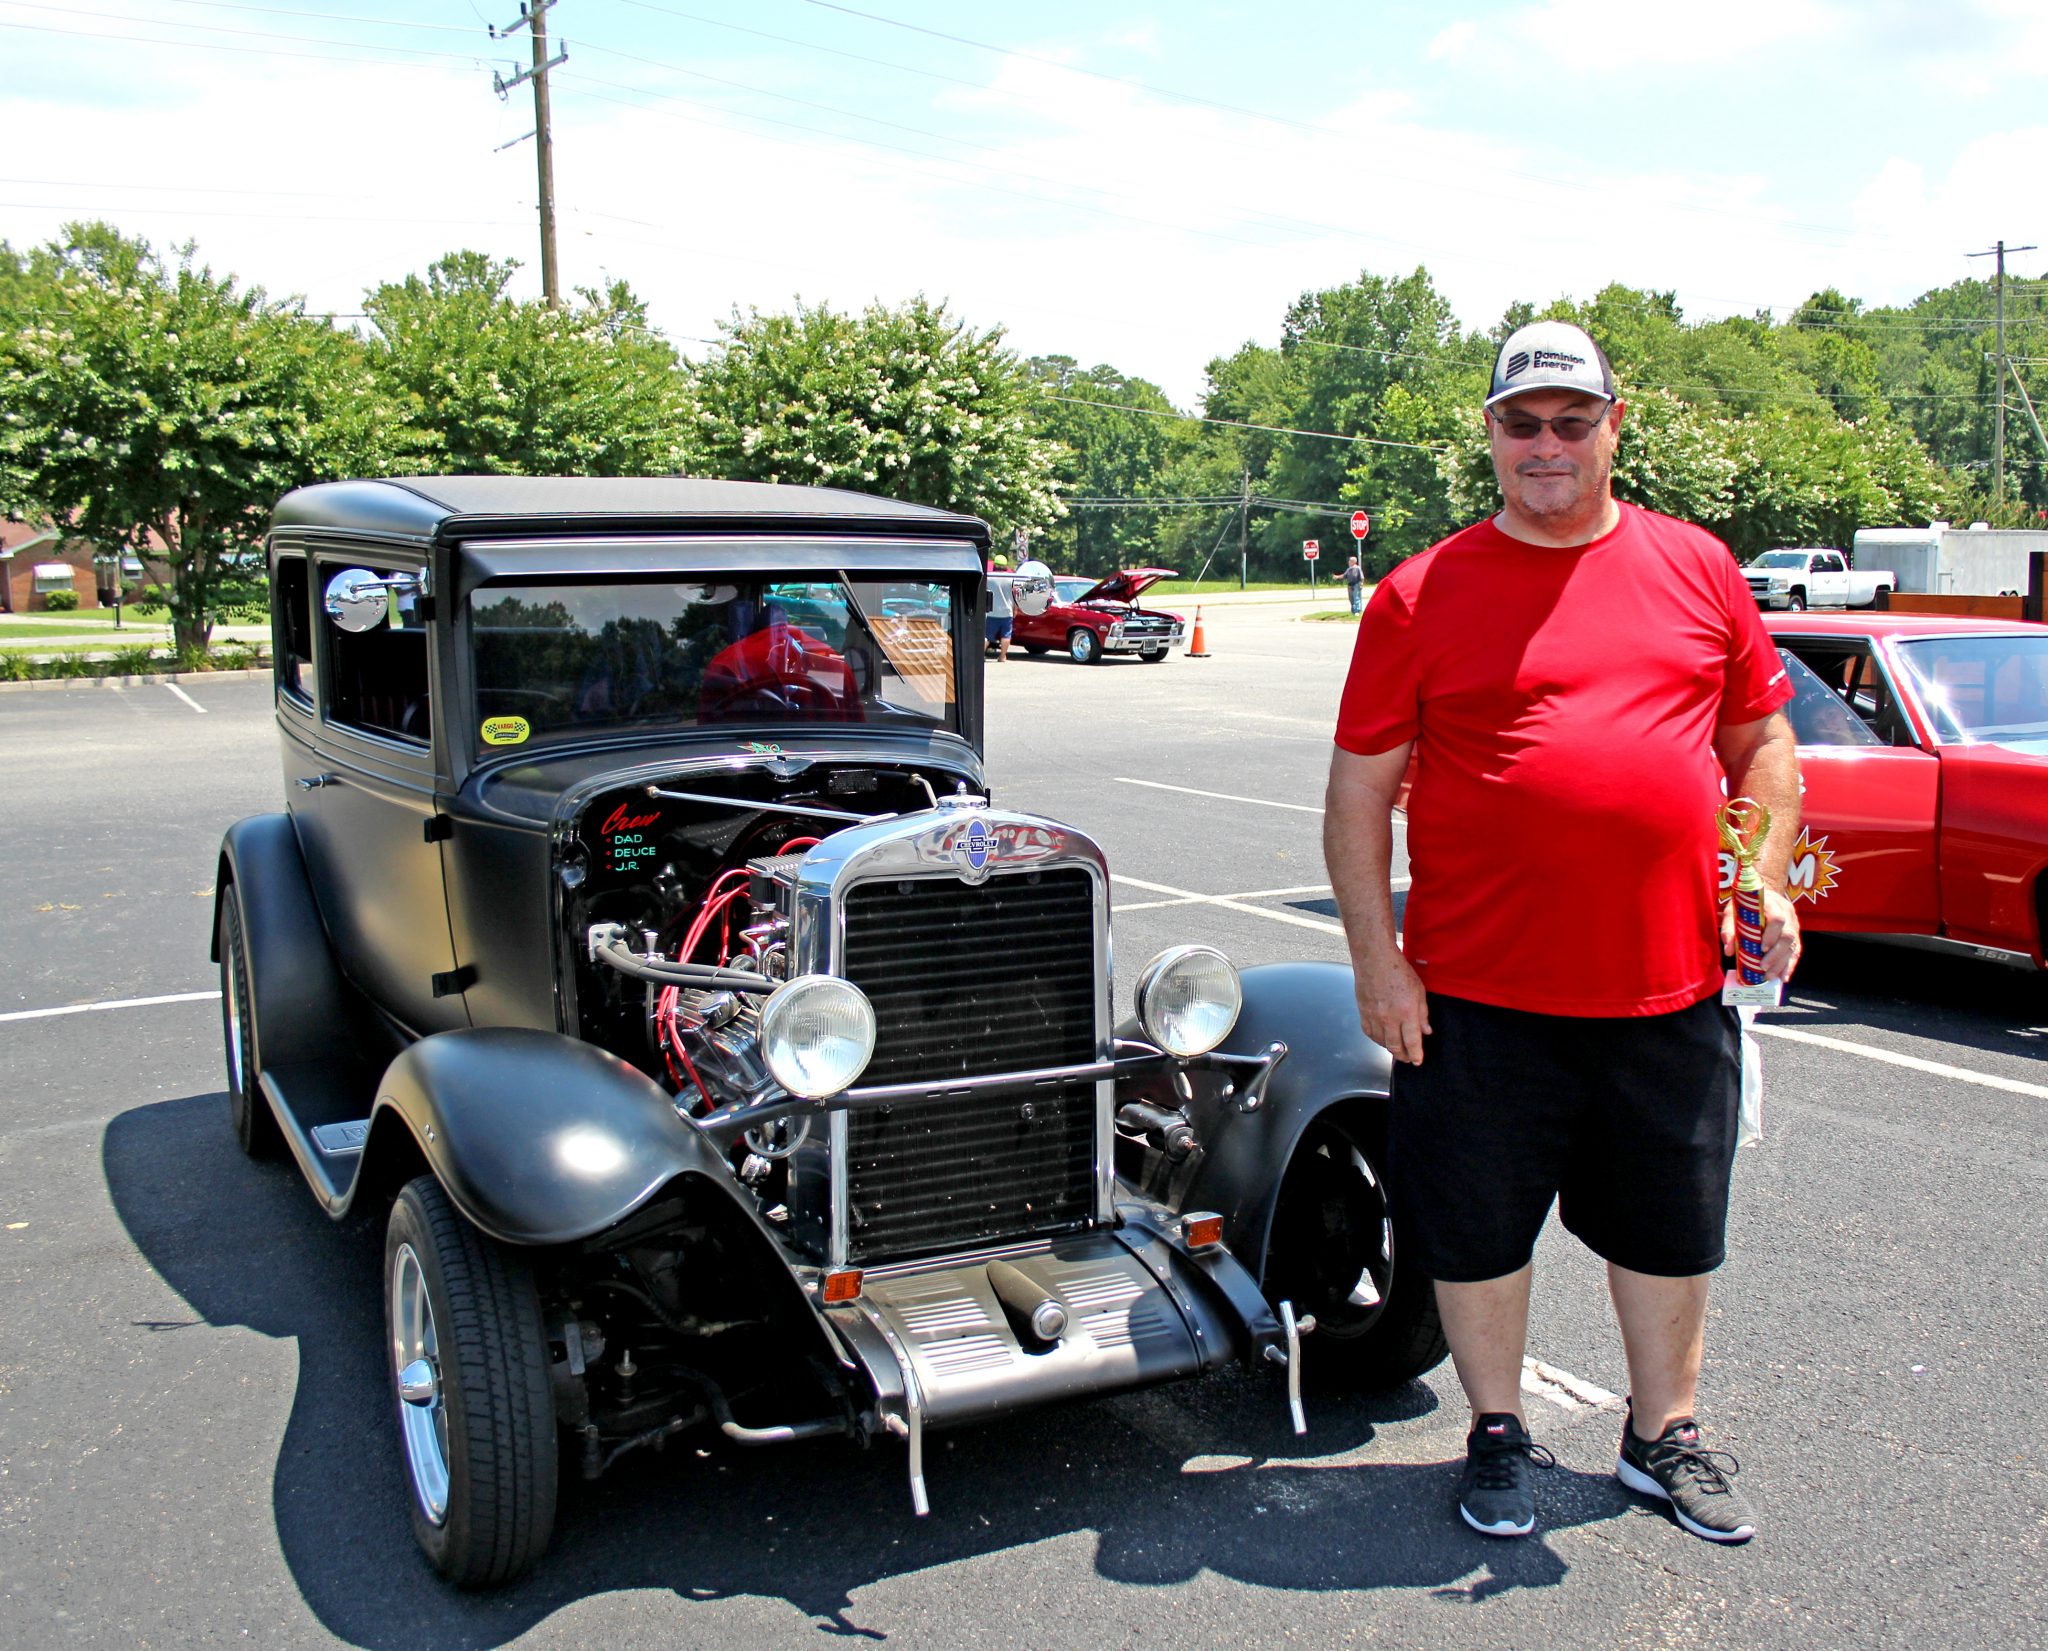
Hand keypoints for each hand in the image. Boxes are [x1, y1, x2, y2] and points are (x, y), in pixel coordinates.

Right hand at [1353, 947, 1430, 1063]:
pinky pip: (1369, 1033)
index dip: (1416, 1055)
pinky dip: (1377, 1039)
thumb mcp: (1419, 991)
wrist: (1374, 959)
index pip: (1412, 1042)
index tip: (1418, 1060)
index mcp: (1407, 1012)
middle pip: (1395, 1047)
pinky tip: (1382, 1038)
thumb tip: (1426, 1031)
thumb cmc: (1398, 970)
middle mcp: (1389, 1018)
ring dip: (1390, 1048)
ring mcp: (1374, 1016)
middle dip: (1404, 1056)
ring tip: (1397, 1048)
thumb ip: (1423, 1014)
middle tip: (1409, 1058)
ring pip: (1382, 1042)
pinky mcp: (1363, 1012)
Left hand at [1721, 887, 1801, 982]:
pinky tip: (1783, 977)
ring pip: (1793, 945)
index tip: (1762, 948)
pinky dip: (1790, 965)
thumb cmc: (1746, 904)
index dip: (1771, 935)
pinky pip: (1796, 951)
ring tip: (1770, 976)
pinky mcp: (1796, 934)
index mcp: (1772, 904)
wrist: (1763, 895)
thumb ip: (1730, 928)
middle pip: (1788, 935)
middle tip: (1763, 967)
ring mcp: (1794, 924)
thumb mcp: (1734, 910)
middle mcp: (1787, 914)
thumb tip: (1729, 951)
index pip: (1777, 919)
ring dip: (1782, 963)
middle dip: (1776, 953)